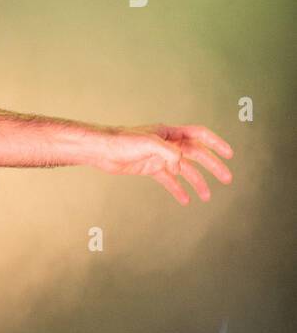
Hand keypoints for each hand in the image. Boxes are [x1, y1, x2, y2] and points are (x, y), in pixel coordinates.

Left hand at [94, 123, 233, 204]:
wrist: (102, 150)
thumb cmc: (122, 141)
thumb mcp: (147, 143)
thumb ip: (168, 151)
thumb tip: (181, 163)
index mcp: (170, 133)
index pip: (199, 135)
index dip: (216, 143)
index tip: (229, 154)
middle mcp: (168, 144)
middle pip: (197, 155)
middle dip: (213, 166)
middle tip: (227, 178)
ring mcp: (160, 157)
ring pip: (184, 170)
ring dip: (197, 182)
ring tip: (206, 196)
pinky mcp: (151, 168)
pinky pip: (169, 180)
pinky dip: (177, 189)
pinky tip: (185, 200)